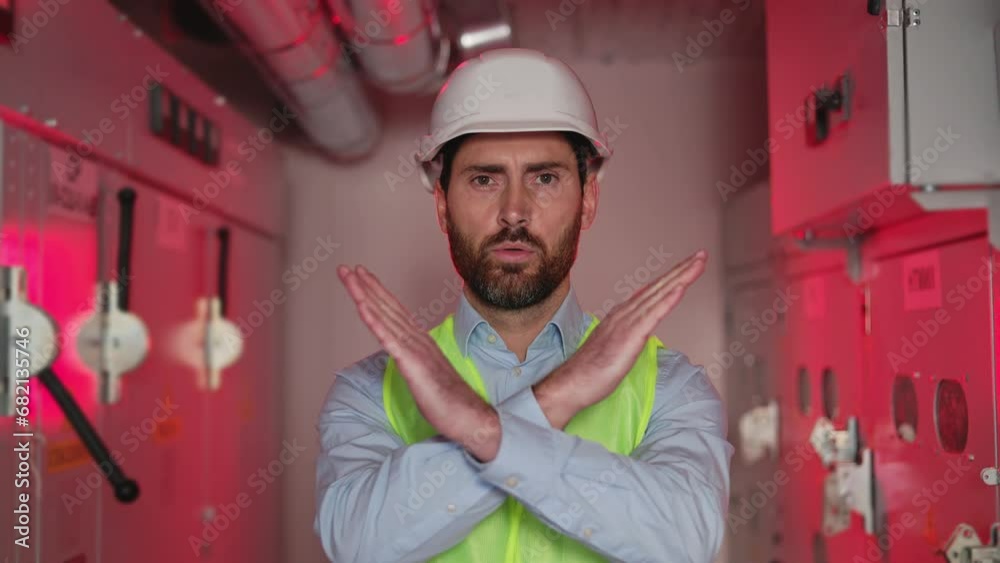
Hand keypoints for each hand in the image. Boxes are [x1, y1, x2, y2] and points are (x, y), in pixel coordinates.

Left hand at [337, 265, 500, 460]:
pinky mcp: (412, 363)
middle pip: (387, 307)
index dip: (377, 292)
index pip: (395, 311)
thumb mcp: (425, 375)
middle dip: (365, 286)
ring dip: (365, 295)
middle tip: (347, 268)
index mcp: (419, 341)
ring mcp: (414, 349)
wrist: (468, 416)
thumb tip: (404, 357)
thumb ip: (415, 361)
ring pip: (385, 316)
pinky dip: (375, 321)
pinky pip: (389, 339)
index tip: (362, 276)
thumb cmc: (448, 400)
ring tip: (350, 277)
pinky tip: (362, 307)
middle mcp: (417, 339)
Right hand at [534, 250, 706, 428]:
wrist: (573, 382)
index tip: (688, 266)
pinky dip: (668, 299)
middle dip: (682, 269)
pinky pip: (654, 314)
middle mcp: (625, 313)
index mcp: (622, 315)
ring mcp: (628, 322)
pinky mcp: (631, 336)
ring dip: (680, 277)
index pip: (651, 291)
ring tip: (697, 263)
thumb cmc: (592, 371)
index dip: (671, 277)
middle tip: (701, 255)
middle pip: (659, 287)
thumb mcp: (616, 348)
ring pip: (659, 294)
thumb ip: (628, 336)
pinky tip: (681, 288)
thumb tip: (639, 333)